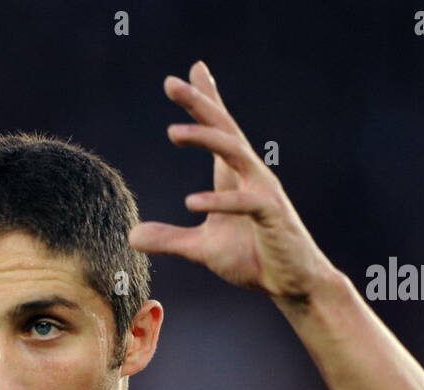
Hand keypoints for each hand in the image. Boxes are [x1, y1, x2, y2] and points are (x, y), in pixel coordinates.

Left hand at [128, 61, 339, 305]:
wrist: (292, 284)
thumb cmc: (253, 258)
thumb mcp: (202, 249)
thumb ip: (170, 239)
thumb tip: (131, 235)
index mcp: (235, 177)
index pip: (219, 130)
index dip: (206, 101)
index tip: (189, 72)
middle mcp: (251, 175)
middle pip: (224, 129)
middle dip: (200, 103)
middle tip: (171, 82)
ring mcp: (264, 192)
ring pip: (235, 152)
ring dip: (205, 139)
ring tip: (173, 132)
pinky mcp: (273, 216)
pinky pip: (245, 202)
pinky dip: (218, 200)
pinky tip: (191, 201)